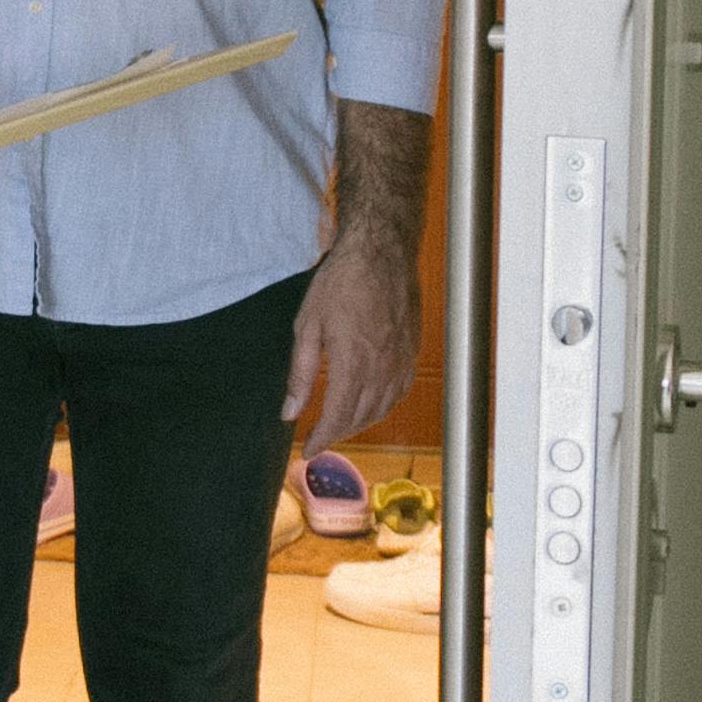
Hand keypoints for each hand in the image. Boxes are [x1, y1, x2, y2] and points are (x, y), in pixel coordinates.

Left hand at [283, 230, 420, 446]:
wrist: (380, 251)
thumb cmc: (340, 282)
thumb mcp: (307, 325)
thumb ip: (300, 373)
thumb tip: (290, 411)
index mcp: (352, 362)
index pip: (338, 417)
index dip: (322, 439)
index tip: (308, 449)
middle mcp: (381, 367)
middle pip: (361, 417)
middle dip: (338, 433)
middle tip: (319, 437)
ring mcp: (401, 360)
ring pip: (383, 408)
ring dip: (360, 423)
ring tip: (340, 423)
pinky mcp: (411, 350)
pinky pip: (400, 391)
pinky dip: (384, 406)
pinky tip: (371, 404)